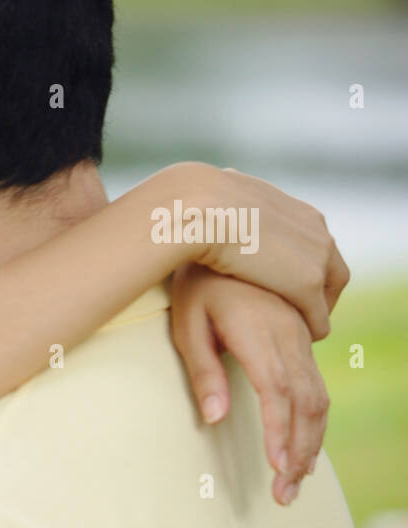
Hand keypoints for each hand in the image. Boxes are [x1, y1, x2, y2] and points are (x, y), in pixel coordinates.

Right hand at [155, 163, 348, 338]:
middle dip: (320, 289)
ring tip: (299, 327)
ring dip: (318, 310)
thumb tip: (219, 188)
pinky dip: (313, 327)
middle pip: (331, 266)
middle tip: (300, 309)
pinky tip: (299, 338)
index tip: (286, 281)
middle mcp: (315, 229)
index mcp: (296, 210)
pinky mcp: (306, 283)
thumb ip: (233, 202)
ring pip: (328, 292)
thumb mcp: (222, 197)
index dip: (305, 264)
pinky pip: (319, 316)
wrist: (200, 206)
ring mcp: (315, 255)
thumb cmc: (195, 203)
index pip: (316, 241)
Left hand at [170, 264, 328, 505]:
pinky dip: (315, 420)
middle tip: (284, 496)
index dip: (280, 435)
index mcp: (261, 335)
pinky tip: (305, 446)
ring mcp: (301, 335)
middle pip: (306, 405)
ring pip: (319, 397)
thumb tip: (214, 419)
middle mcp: (290, 337)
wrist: (224, 233)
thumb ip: (203, 371)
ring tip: (295, 481)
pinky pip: (318, 383)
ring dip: (310, 442)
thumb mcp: (187, 323)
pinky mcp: (303, 336)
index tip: (276, 471)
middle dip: (298, 453)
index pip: (278, 395)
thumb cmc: (195, 284)